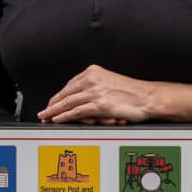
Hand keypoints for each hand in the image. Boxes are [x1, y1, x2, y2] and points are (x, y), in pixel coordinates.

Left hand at [38, 66, 155, 123]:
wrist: (148, 98)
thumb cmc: (132, 93)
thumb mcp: (109, 83)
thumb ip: (94, 87)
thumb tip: (79, 98)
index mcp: (93, 72)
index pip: (70, 85)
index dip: (58, 95)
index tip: (51, 102)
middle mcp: (92, 79)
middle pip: (65, 93)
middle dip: (52, 104)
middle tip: (43, 112)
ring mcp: (95, 91)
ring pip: (67, 102)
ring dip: (53, 111)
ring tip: (45, 117)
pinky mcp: (99, 104)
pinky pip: (76, 111)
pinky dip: (64, 116)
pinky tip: (57, 119)